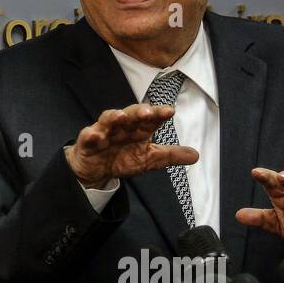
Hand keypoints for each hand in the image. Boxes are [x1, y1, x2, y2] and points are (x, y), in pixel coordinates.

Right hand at [66, 103, 198, 188]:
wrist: (96, 170)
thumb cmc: (123, 158)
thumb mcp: (149, 160)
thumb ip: (170, 156)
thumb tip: (196, 155)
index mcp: (139, 129)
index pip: (151, 118)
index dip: (159, 114)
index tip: (170, 111)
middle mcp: (122, 126)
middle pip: (130, 114)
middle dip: (138, 112)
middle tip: (147, 112)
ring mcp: (104, 132)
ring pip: (108, 120)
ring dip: (113, 117)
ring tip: (120, 117)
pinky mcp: (88, 141)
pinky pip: (88, 136)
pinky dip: (91, 135)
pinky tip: (95, 135)